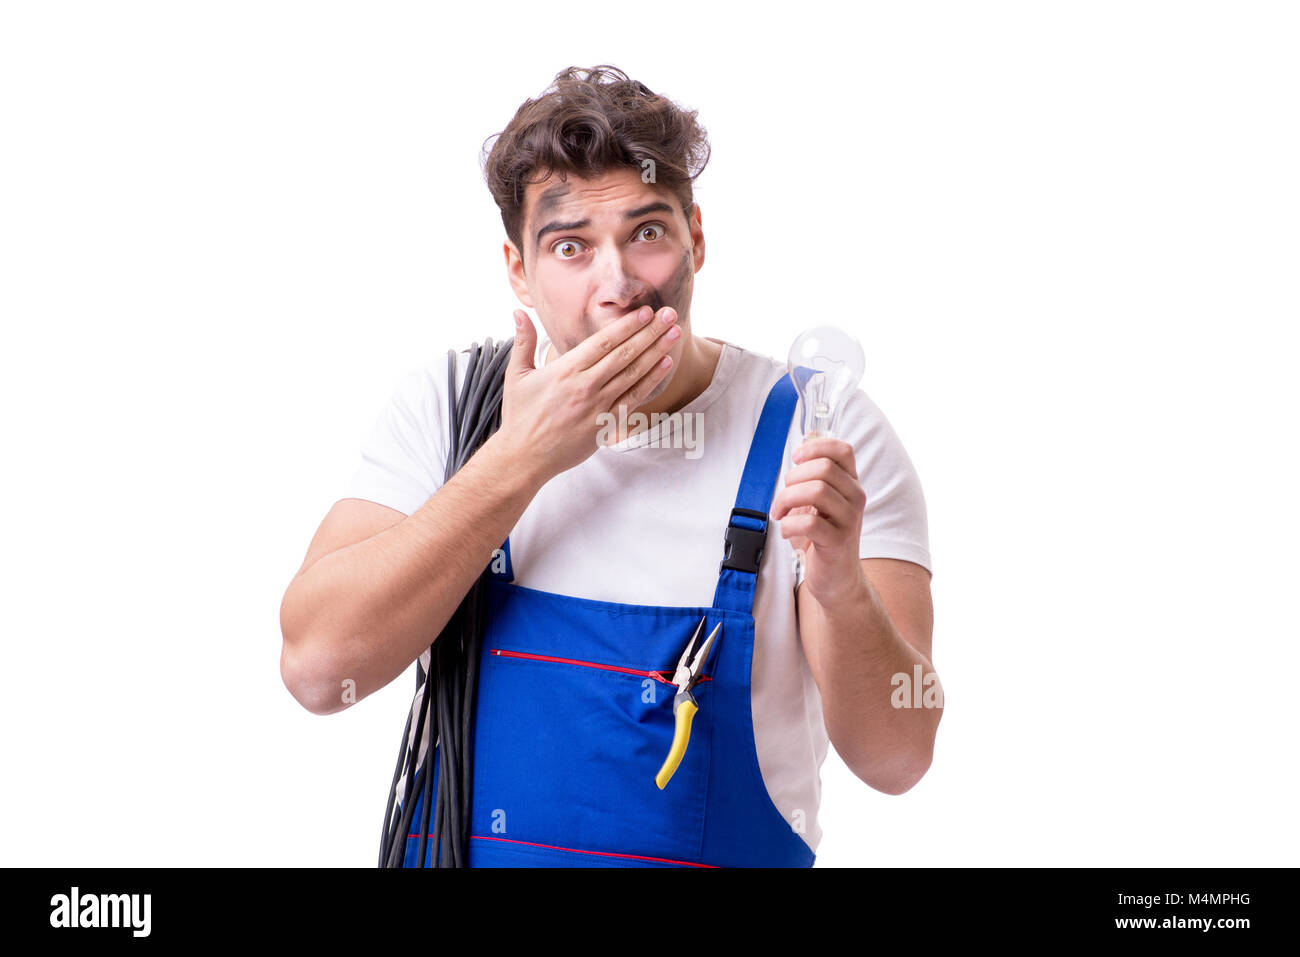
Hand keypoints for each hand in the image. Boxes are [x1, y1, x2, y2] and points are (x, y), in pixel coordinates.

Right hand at [494, 305, 680, 483]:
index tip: (646, 312)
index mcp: (565, 371)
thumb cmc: (520, 416)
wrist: (524, 457)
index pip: (603, 342)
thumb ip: (523, 342)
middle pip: (625, 354)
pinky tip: (665, 365)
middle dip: (650, 333)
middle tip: (670, 315)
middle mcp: (585, 386)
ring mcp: (597, 407)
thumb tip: (518, 312)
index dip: (627, 325)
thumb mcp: (516, 375)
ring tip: (674, 334)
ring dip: (656, 352)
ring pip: (633, 374)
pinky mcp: (605, 425)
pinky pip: (633, 399)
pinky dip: (651, 381)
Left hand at [770, 435, 868, 606]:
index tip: (796, 459)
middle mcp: (855, 497)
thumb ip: (813, 475)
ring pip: (817, 491)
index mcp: (850, 483)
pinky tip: (786, 530)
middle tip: (783, 497)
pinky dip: (789, 524)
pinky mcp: (839, 542)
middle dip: (793, 478)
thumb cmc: (823, 536)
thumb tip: (805, 441)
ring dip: (788, 499)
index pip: (842, 450)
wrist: (837, 578)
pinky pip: (810, 523)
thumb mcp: (819, 501)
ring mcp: (849, 520)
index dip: (816, 447)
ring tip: (780, 513)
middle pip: (824, 468)